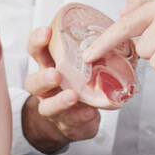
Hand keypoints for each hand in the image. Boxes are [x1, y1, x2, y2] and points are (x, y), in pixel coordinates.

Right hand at [21, 27, 100, 154]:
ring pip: (47, 106)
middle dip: (43, 77)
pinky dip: (80, 116)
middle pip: (33, 82)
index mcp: (47, 66)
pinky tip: (89, 112)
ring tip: (72, 96)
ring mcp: (53, 107)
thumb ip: (93, 51)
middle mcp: (44, 88)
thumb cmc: (77, 84)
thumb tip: (121, 35)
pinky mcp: (66, 123)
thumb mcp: (80, 64)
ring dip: (59, 101)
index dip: (38, 41)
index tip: (47, 32)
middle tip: (55, 74)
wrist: (70, 120)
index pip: (36, 50)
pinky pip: (71, 120)